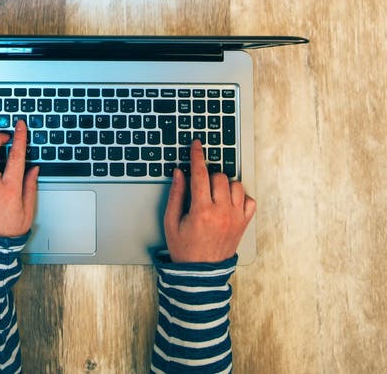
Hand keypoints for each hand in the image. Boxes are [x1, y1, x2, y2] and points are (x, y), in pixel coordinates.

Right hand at [163, 139, 255, 262]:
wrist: (200, 275)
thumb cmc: (184, 249)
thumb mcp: (171, 222)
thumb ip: (176, 194)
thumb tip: (179, 172)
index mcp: (201, 210)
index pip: (200, 173)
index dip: (197, 155)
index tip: (196, 144)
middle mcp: (221, 212)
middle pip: (219, 176)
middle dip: (208, 175)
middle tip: (200, 184)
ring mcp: (235, 218)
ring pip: (236, 185)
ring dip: (224, 184)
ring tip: (214, 194)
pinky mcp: (243, 224)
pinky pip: (250, 200)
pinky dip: (241, 197)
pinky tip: (229, 202)